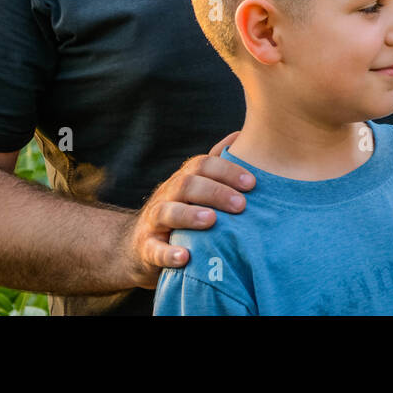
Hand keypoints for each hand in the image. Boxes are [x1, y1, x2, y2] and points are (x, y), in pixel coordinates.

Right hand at [121, 130, 249, 287]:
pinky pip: (154, 250)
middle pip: (187, 185)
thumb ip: (216, 164)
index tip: (252, 183)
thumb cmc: (181, 210)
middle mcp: (167, 195)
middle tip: (240, 205)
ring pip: (166, 212)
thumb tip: (240, 135)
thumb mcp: (196, 187)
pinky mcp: (146, 248)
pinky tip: (185, 257)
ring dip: (189, 215)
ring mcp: (154, 221)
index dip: (226, 170)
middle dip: (215, 192)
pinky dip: (168, 253)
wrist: (141, 245)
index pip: (203, 165)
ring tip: (211, 220)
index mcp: (184, 179)